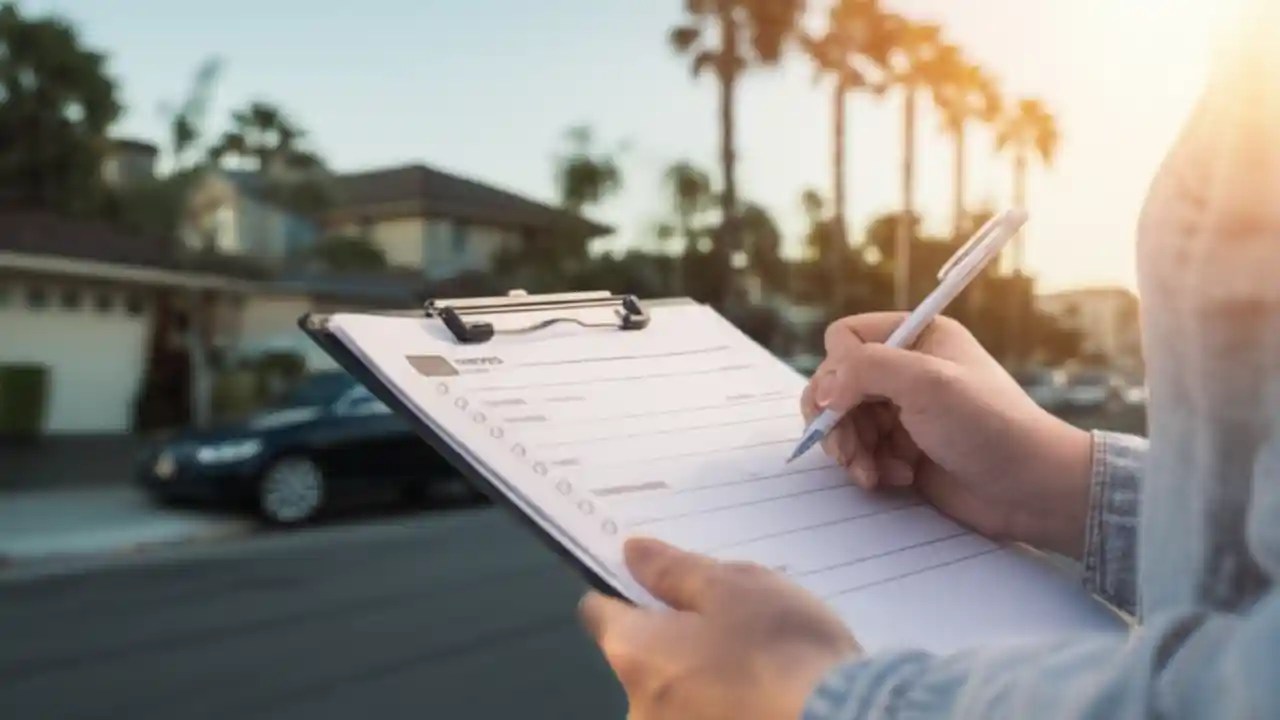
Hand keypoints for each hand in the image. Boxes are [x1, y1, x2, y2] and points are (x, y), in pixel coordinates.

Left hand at [580, 537, 858, 719]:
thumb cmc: (783, 647)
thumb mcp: (737, 587)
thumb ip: (676, 571)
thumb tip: (631, 553)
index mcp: (633, 654)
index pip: (600, 613)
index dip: (626, 594)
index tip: (662, 587)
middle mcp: (636, 709)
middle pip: (641, 661)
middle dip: (674, 643)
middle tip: (731, 627)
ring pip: (675, 698)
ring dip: (702, 683)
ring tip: (758, 667)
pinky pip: (704, 718)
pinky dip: (725, 709)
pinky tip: (765, 697)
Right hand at [801, 313, 1093, 558]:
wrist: (1031, 489)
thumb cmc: (989, 426)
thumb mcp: (927, 383)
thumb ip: (865, 370)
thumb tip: (822, 391)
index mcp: (918, 337)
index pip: (847, 338)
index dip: (838, 370)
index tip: (844, 403)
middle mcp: (907, 369)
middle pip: (837, 383)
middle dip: (836, 419)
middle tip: (846, 450)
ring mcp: (904, 411)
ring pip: (843, 421)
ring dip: (850, 449)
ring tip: (871, 472)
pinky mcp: (904, 449)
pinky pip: (862, 452)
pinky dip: (868, 467)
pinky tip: (896, 479)